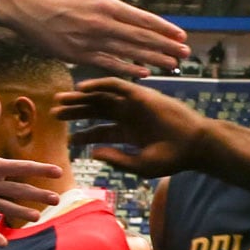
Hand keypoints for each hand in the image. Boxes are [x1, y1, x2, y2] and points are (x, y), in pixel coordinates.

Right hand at [0, 0, 188, 74]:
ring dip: (152, 60)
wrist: (22, 6)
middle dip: (166, 47)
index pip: (142, 19)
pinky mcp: (77, 55)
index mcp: (105, 4)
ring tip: (172, 65)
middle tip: (186, 55)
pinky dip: (126, 68)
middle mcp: (101, 25)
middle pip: (140, 39)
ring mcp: (90, 42)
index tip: (181, 36)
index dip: (164, 29)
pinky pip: (107, 64)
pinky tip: (143, 73)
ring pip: (128, 53)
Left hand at [53, 78, 209, 178]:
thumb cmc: (171, 159)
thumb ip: (116, 159)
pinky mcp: (140, 94)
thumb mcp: (139, 164)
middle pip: (96, 110)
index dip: (83, 134)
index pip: (100, 130)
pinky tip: (81, 89)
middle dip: (75, 111)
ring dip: (81, 98)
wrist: (194, 146)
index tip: (68, 139)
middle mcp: (129, 116)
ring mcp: (134, 104)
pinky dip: (98, 85)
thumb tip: (92, 152)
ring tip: (61, 100)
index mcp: (129, 133)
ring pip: (101, 97)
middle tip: (54, 112)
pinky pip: (115, 85)